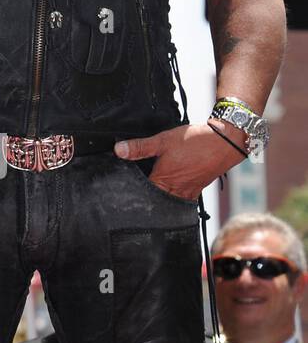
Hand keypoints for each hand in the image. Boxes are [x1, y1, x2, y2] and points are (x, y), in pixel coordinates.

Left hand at [114, 120, 247, 199]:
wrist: (225, 141)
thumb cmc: (195, 141)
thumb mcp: (163, 140)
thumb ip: (140, 147)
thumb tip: (118, 150)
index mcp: (164, 180)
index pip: (143, 195)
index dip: (132, 194)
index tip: (121, 195)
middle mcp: (176, 190)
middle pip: (157, 202)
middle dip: (146, 202)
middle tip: (133, 201)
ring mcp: (189, 191)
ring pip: (170, 202)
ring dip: (161, 201)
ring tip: (150, 199)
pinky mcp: (198, 189)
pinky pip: (183, 199)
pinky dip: (174, 197)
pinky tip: (169, 191)